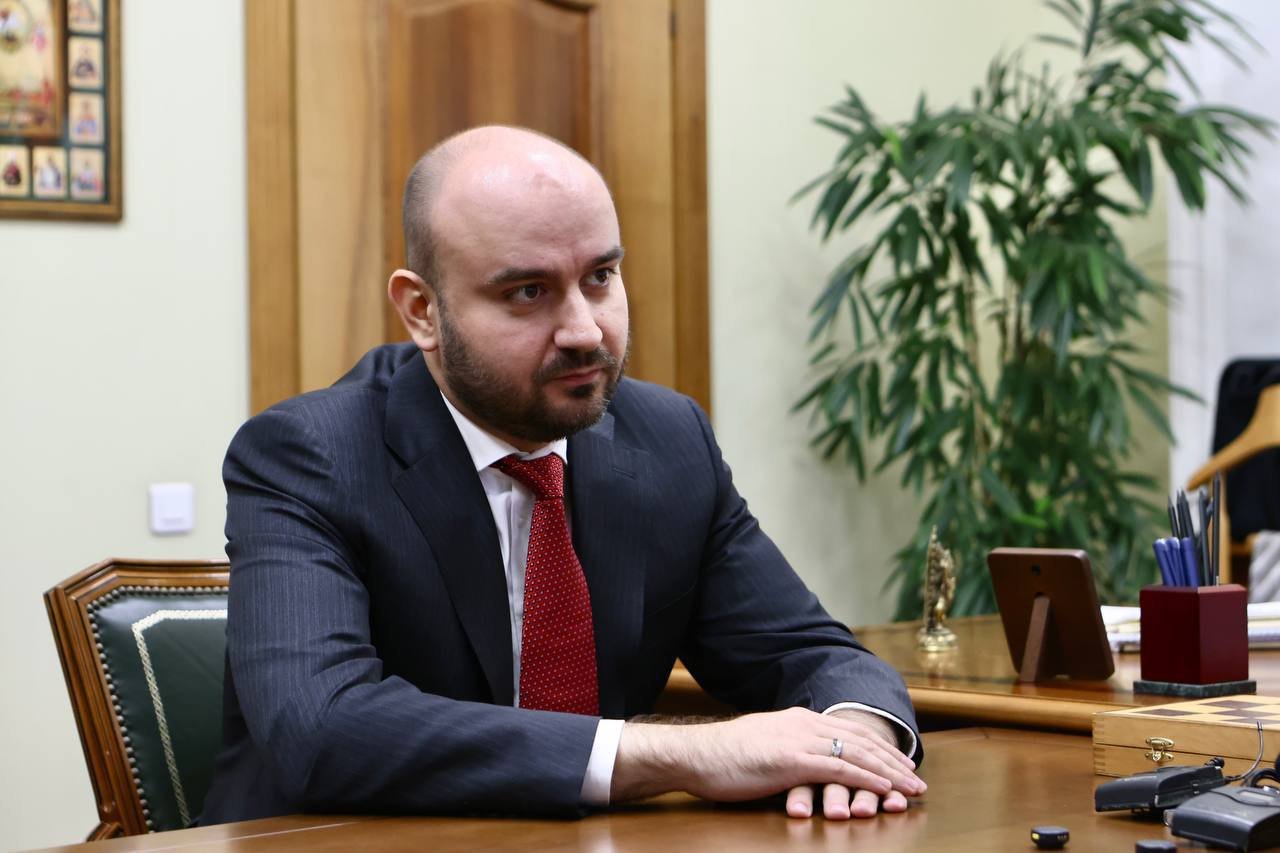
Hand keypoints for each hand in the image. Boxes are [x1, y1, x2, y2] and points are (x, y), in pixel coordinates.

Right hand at [610, 706, 923, 805]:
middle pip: (860, 738)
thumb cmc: (720, 756)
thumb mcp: (760, 744)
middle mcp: (803, 723)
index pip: (847, 729)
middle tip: (917, 777)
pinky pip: (839, 769)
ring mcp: (799, 740)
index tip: (899, 761)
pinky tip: (884, 790)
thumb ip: (784, 747)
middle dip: (892, 758)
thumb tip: (796, 759)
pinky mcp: (792, 760)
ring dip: (889, 772)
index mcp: (796, 718)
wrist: (694, 754)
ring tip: (912, 787)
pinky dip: (867, 779)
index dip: (877, 745)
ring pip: (857, 753)